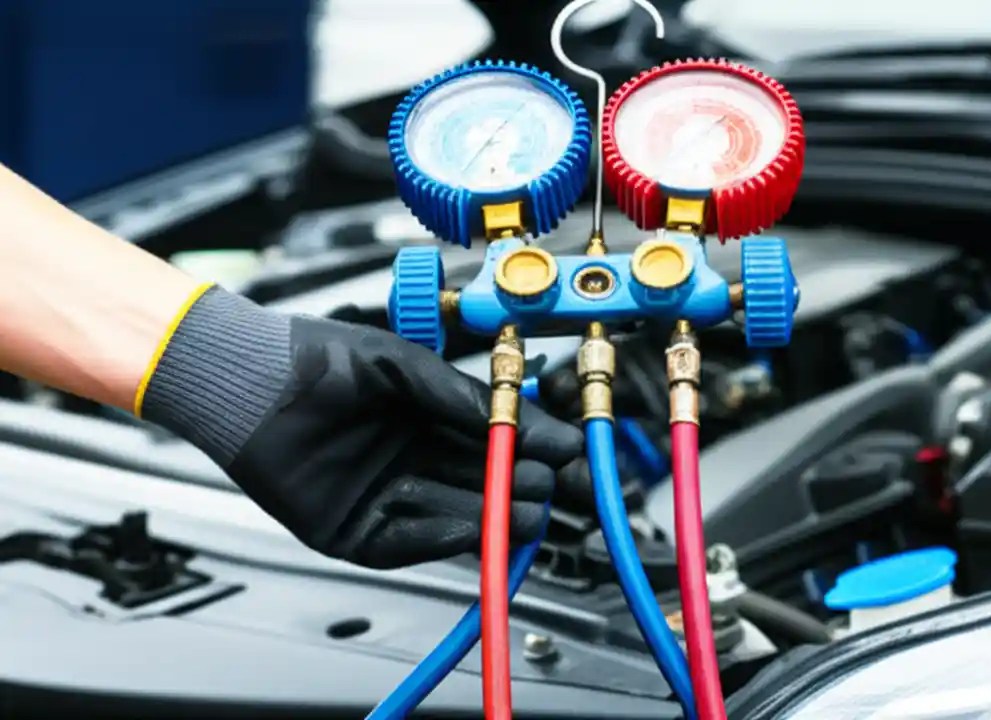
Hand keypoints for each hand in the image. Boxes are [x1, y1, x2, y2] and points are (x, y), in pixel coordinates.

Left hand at [140, 287, 582, 568]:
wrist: (247, 379)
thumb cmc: (317, 358)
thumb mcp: (404, 367)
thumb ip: (460, 395)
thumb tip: (517, 420)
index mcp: (425, 419)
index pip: (493, 441)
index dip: (535, 448)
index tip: (573, 453)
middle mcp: (409, 460)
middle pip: (482, 483)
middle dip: (525, 485)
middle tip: (562, 487)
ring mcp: (382, 498)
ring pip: (454, 514)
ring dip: (495, 516)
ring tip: (534, 511)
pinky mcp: (352, 532)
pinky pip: (408, 541)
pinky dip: (444, 535)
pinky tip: (478, 523)